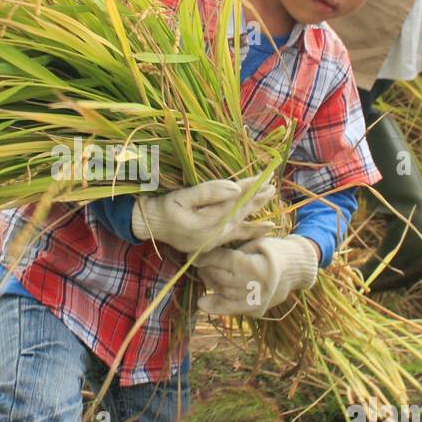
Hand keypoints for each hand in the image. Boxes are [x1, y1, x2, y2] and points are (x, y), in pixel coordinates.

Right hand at [131, 177, 274, 254]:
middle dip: (256, 199)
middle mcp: (212, 236)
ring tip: (272, 202)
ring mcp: (213, 242)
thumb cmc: (163, 207)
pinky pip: (236, 236)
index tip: (263, 176)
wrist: (149, 224)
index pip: (233, 201)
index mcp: (205, 223)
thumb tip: (236, 188)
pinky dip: (251, 230)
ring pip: (240, 225)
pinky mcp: (212, 244)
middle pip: (239, 214)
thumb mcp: (183, 196)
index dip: (248, 188)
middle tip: (272, 186)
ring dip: (256, 213)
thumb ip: (209, 193)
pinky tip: (265, 227)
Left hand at [193, 234, 318, 317]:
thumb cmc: (274, 250)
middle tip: (198, 263)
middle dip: (206, 270)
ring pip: (224, 293)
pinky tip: (203, 303)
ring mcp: (257, 300)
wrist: (299, 268)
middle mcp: (256, 285)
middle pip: (221, 278)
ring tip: (204, 274)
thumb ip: (235, 249)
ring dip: (210, 284)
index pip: (225, 261)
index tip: (192, 255)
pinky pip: (232, 308)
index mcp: (257, 265)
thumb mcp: (257, 243)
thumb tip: (207, 251)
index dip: (206, 258)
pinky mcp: (257, 309)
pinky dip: (217, 306)